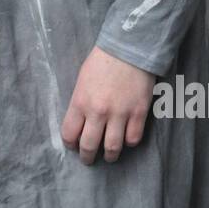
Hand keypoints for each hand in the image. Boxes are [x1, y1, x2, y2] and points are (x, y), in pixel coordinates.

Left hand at [61, 46, 154, 165]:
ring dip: (109, 155)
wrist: (129, 48)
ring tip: (109, 155)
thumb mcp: (82, 80)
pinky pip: (133, 139)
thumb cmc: (102, 61)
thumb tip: (79, 123)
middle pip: (89, 146)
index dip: (70, 144)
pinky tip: (126, 138)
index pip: (69, 134)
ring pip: (112, 148)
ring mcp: (120, 114)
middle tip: (88, 159)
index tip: (73, 145)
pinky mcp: (139, 113)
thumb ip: (80, 103)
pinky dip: (129, 142)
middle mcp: (98, 112)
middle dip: (87, 157)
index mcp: (80, 102)